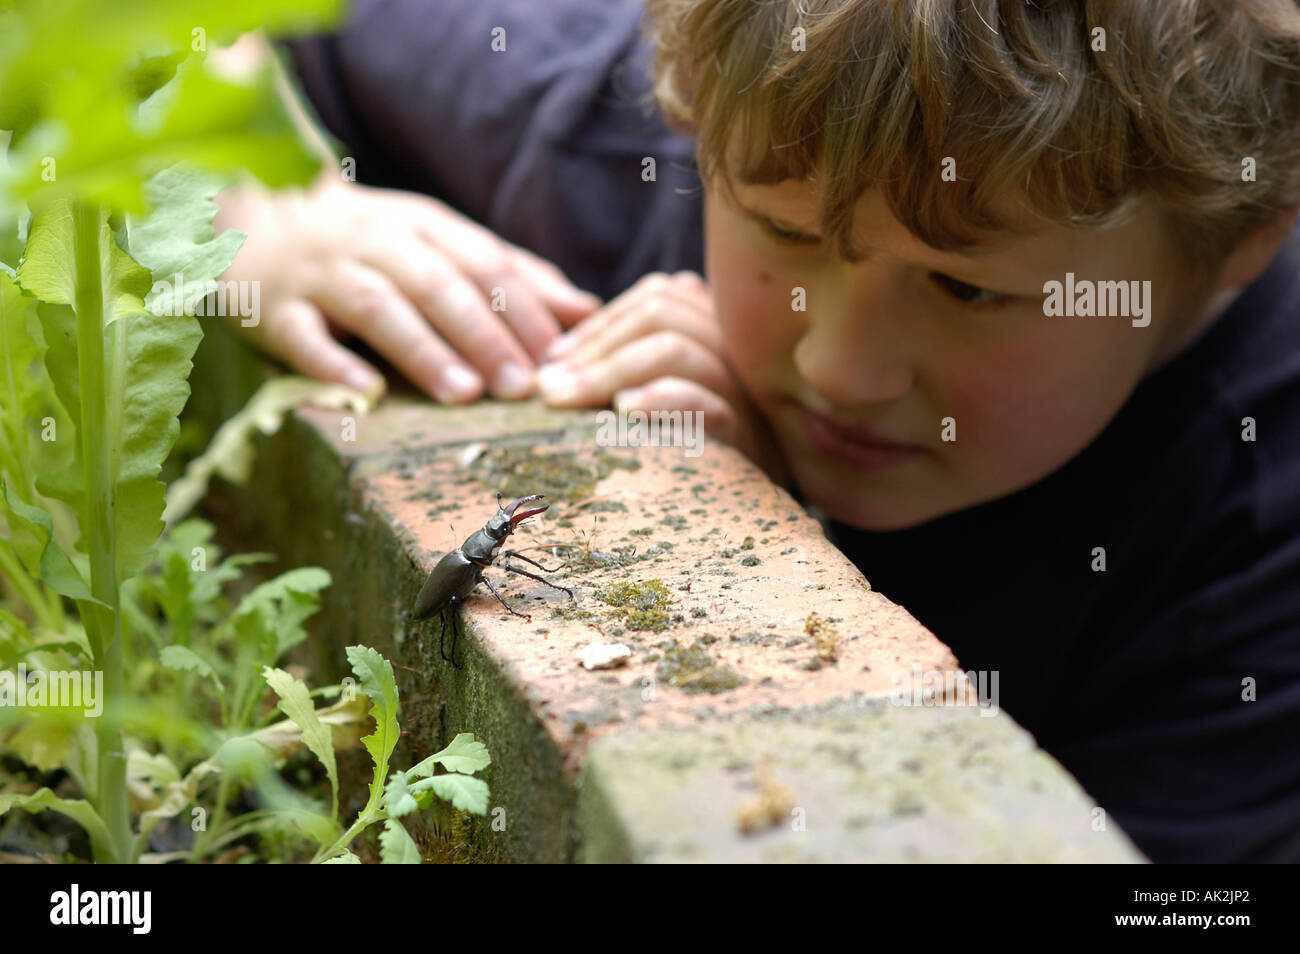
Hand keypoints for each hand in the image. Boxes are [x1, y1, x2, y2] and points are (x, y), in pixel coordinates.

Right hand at [212, 172, 603, 402]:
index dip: (525, 308)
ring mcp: (322, 273)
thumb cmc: (366, 243)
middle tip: (523, 386)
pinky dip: (334, 365)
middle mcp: (374, 241)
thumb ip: (510, 275)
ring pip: (378, 306)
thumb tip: (587, 310)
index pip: (485, 262)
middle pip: (438, 284)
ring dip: (423, 350)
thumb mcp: (437, 243)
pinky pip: (304, 337)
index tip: (562, 355)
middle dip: (484, 334)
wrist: (249, 219)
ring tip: (465, 394)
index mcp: (421, 225)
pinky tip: (369, 394)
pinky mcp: (275, 308)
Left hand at [535, 271, 788, 484]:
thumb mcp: (663, 402)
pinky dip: (660, 400)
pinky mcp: (747, 440)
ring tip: (565, 400)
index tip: (554, 359)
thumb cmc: (695, 456)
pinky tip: (621, 413)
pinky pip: (707, 405)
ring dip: (608, 371)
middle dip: (595, 346)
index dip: (600, 321)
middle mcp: (738, 353)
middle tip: (548, 385)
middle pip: (663, 315)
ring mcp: (747, 394)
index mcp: (721, 334)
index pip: (660, 295)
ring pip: (678, 350)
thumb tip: (557, 357)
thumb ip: (629, 365)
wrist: (754, 513)